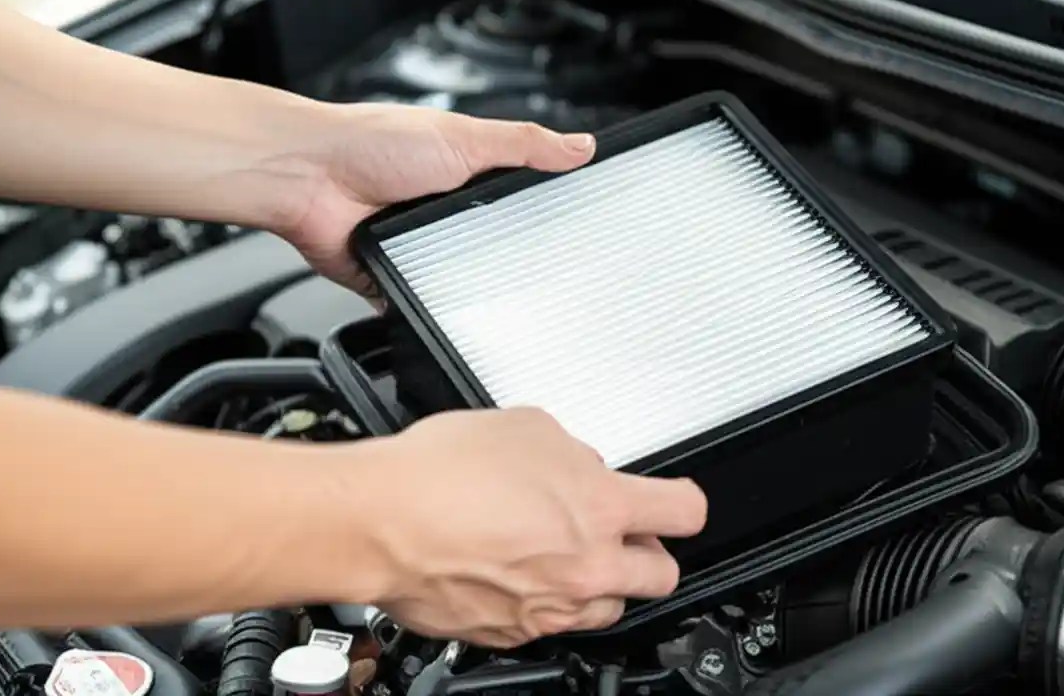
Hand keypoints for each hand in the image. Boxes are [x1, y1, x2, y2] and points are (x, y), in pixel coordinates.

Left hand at [273, 104, 595, 295]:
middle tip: (533, 265)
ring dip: (468, 282)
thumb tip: (580, 146)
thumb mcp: (464, 138)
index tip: (579, 228)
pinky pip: (421, 305)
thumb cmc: (369, 144)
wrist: (306, 177)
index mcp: (466, 172)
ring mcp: (417, 247)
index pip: (522, 198)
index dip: (548, 213)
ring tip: (482, 281)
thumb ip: (524, 144)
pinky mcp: (392, 278)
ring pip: (462, 279)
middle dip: (510, 257)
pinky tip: (445, 306)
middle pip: (496, 245)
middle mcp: (443, 211)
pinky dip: (429, 308)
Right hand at [347, 408, 706, 647]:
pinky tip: (514, 570)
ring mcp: (550, 609)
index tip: (675, 504)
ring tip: (562, 555)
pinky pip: (550, 623)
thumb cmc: (440, 473)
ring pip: (608, 609)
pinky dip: (543, 602)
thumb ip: (573, 453)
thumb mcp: (527, 428)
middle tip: (621, 535)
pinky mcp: (511, 634)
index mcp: (602, 510)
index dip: (683, 505)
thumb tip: (583, 469)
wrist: (377, 522)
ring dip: (599, 584)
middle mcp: (587, 568)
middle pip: (661, 576)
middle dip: (648, 554)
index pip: (686, 513)